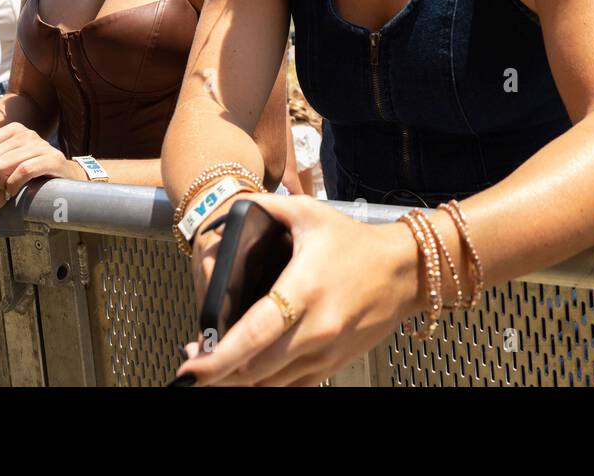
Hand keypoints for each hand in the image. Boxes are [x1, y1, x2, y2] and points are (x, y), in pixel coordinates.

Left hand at [0, 123, 78, 214]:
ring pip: (0, 167)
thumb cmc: (33, 169)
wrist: (67, 175)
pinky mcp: (51, 159)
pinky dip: (13, 187)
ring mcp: (39, 144)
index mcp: (10, 130)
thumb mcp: (6, 159)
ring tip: (0, 200)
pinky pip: (22, 172)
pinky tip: (13, 194)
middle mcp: (24, 133)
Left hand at [175, 193, 418, 385]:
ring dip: (238, 382)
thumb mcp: (310, 214)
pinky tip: (246, 374)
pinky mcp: (333, 365)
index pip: (256, 334)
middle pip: (256, 369)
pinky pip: (291, 388)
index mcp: (305, 290)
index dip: (219, 357)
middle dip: (218, 373)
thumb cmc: (355, 243)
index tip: (190, 368)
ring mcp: (326, 352)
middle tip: (192, 365)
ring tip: (214, 369)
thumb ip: (266, 206)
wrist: (403, 271)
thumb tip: (230, 208)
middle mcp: (317, 328)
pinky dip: (265, 384)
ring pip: (270, 384)